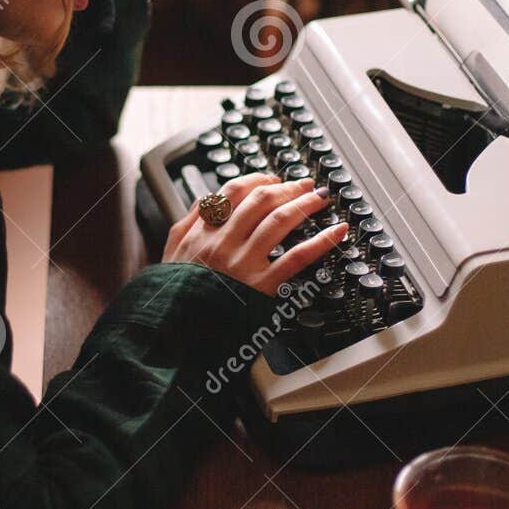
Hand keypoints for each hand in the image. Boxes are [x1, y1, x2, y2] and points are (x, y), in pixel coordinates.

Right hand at [163, 173, 348, 296]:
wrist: (176, 330)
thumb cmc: (177, 294)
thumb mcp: (172, 251)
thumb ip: (190, 221)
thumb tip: (209, 198)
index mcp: (202, 232)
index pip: (233, 191)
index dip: (259, 179)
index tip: (274, 179)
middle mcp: (223, 243)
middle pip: (261, 200)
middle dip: (287, 188)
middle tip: (304, 185)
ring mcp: (243, 264)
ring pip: (279, 221)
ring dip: (304, 204)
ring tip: (319, 199)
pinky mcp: (261, 286)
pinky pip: (296, 258)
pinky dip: (320, 241)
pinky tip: (336, 232)